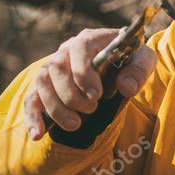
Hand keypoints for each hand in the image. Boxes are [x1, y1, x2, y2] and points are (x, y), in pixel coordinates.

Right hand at [24, 28, 155, 140]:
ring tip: (75, 124)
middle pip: (56, 67)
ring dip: (55, 106)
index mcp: (91, 39)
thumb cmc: (130, 58)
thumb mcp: (143, 60)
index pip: (80, 48)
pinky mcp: (45, 86)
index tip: (96, 95)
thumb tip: (126, 87)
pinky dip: (32, 117)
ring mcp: (52, 66)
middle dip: (71, 94)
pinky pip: (31, 98)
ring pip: (41, 82)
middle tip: (91, 109)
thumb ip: (139, 71)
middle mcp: (67, 50)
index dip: (83, 72)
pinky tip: (38, 135)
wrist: (118, 62)